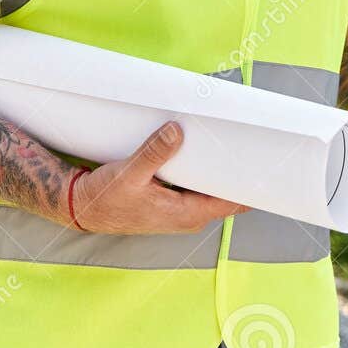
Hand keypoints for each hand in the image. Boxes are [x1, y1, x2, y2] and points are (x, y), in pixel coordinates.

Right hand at [68, 121, 248, 233]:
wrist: (83, 208)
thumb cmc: (105, 199)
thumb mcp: (128, 173)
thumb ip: (154, 152)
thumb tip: (176, 131)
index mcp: (186, 215)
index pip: (230, 203)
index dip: (248, 186)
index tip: (264, 166)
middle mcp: (187, 216)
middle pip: (224, 195)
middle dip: (236, 173)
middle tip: (251, 143)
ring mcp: (179, 209)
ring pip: (210, 189)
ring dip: (218, 171)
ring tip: (230, 143)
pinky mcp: (169, 201)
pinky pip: (196, 186)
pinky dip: (201, 171)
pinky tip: (201, 151)